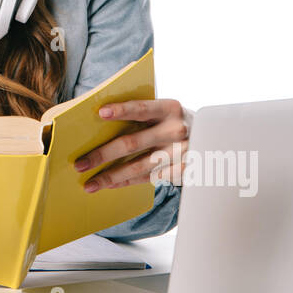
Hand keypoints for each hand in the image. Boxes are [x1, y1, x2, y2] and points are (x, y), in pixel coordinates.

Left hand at [73, 99, 189, 191]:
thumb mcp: (165, 111)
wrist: (213, 140)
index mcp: (169, 108)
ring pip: (137, 167)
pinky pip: (147, 178)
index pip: (141, 108)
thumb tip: (99, 121)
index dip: (121, 110)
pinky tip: (109, 184)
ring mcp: (179, 153)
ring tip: (89, 183)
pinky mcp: (181, 172)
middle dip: (102, 154)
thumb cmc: (174, 122)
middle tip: (80, 164)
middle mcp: (175, 130)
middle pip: (132, 143)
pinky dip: (126, 182)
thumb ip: (141, 114)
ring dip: (110, 176)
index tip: (100, 113)